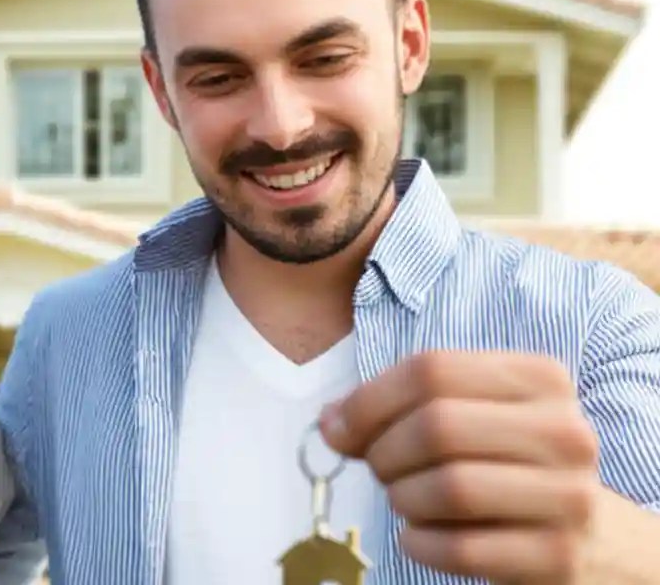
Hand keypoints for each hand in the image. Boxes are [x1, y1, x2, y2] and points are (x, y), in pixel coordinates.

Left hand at [320, 350, 602, 583]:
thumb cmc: (508, 466)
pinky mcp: (558, 555)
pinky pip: (460, 548)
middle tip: (379, 470)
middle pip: (437, 425)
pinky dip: (419, 543)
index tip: (341, 428)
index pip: (431, 370)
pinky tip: (419, 536)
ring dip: (402, 498)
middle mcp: (564, 431)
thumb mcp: (469, 418)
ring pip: (449, 487)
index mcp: (541, 378)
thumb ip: (397, 409)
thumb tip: (331, 422)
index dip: (368, 401)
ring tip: (406, 501)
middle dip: (384, 453)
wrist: (594, 540)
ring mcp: (569, 496)